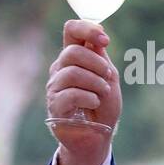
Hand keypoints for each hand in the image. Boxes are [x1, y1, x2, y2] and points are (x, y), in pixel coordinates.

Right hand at [47, 19, 121, 164]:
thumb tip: (98, 35)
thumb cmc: (103, 105)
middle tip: (108, 78)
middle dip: (97, 64)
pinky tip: (94, 104)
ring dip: (96, 83)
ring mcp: (55, 87)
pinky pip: (71, 94)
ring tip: (102, 93)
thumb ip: (102, 57)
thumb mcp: (109, 78)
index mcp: (74, 58)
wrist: (98, 135)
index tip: (104, 40)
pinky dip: (90, 98)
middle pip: (73, 52)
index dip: (86, 29)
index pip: (71, 30)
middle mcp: (60, 68)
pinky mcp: (54, 106)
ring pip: (72, 73)